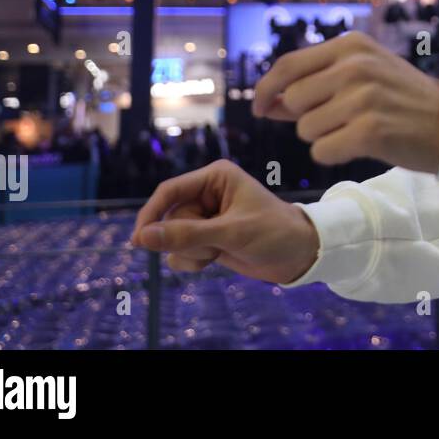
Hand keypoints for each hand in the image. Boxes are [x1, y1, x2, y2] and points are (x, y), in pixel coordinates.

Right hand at [131, 159, 319, 283]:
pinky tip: (215, 260)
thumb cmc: (274, 233)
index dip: (151, 214)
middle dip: (186, 240)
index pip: (169, 191)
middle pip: (170, 219)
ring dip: (190, 252)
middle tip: (214, 247)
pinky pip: (180, 251)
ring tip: (218, 252)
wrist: (299, 255)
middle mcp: (207, 193)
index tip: (139, 240)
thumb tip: (142, 238)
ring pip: (172, 238)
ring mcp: (205, 217)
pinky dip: (193, 260)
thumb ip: (187, 235)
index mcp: (215, 177)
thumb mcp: (232, 233)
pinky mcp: (206, 238)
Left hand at [252, 31, 438, 172]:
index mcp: (352, 46)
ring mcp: (363, 98)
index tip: (259, 107)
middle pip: (293, 100)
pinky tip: (361, 146)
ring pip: (305, 129)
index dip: (265, 88)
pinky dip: (335, 155)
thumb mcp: (364, 75)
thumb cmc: (404, 101)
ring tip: (356, 131)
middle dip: (304, 117)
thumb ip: (316, 83)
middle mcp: (355, 66)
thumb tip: (266, 103)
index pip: (288, 65)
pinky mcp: (370, 130)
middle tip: (336, 122)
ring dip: (323, 137)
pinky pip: (322, 151)